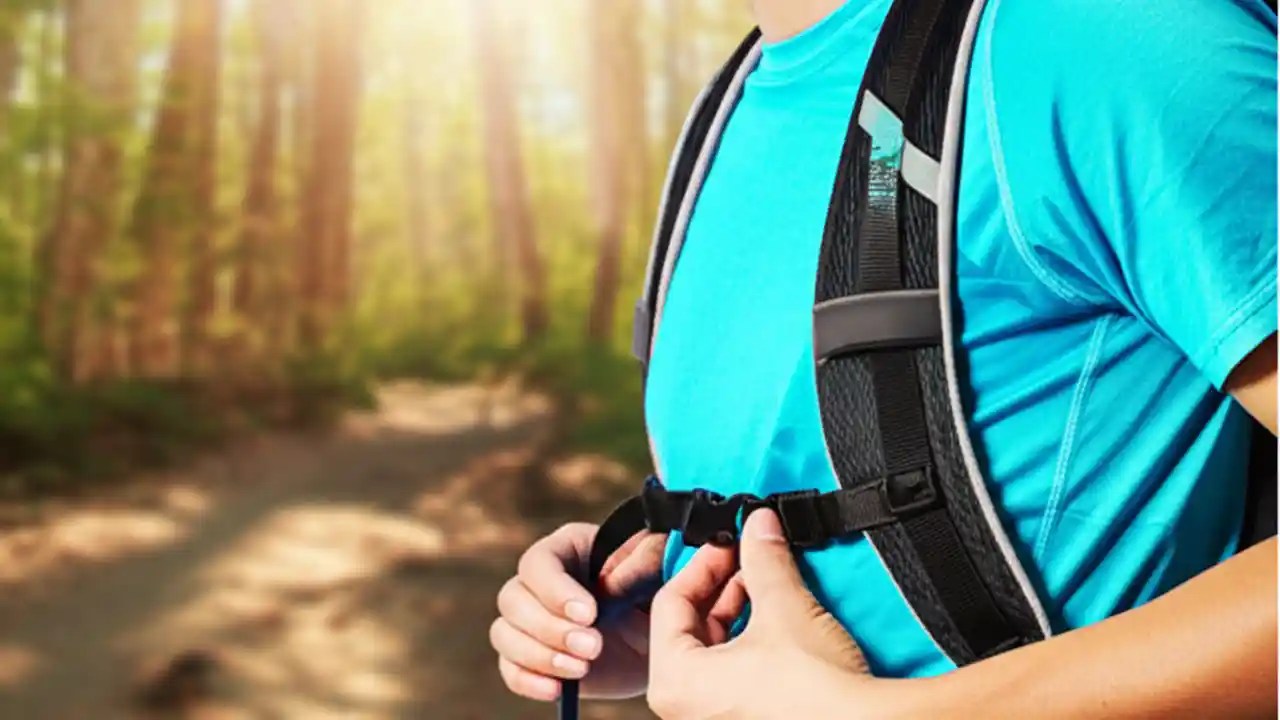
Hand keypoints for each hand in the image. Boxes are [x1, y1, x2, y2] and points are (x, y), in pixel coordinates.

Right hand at [491, 522, 666, 701]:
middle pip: (513, 599)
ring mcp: (531, 621)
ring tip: (582, 668)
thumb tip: (614, 576)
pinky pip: (509, 669)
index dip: (556, 590)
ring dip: (538, 655)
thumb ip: (644, 561)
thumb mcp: (660, 570)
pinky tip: (557, 689)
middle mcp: (540, 582)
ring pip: (504, 634)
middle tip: (593, 647)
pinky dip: (527, 681)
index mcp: (567, 548)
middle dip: (549, 628)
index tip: (590, 614)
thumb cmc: (659, 593)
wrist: (661, 639)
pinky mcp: (533, 659)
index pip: (538, 562)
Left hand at [647, 509, 882, 718]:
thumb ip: (764, 560)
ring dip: (738, 610)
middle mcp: (685, 706)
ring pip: (711, 648)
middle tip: (749, 559)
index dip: (703, 564)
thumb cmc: (815, 694)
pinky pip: (731, 671)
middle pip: (688, 625)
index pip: (670, 602)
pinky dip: (749, 640)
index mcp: (675, 681)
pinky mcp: (742, 719)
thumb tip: (758, 526)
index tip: (729, 544)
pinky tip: (777, 619)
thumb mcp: (784, 609)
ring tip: (768, 584)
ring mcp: (712, 716)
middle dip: (722, 586)